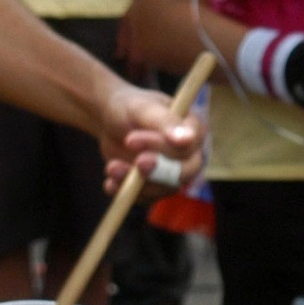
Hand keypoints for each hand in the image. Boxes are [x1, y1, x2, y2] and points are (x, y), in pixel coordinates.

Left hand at [99, 81, 204, 198]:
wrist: (111, 121)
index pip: (189, 145)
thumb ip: (166, 122)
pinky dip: (126, 192)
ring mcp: (172, 173)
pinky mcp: (154, 186)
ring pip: (163, 188)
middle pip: (184, 172)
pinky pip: (145, 197)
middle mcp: (188, 154)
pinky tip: (110, 182)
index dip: (162, 147)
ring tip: (111, 168)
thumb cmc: (131, 107)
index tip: (131, 140)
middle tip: (133, 162)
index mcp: (193, 129)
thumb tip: (187, 139)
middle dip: (155, 170)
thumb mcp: (144, 109)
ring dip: (136, 182)